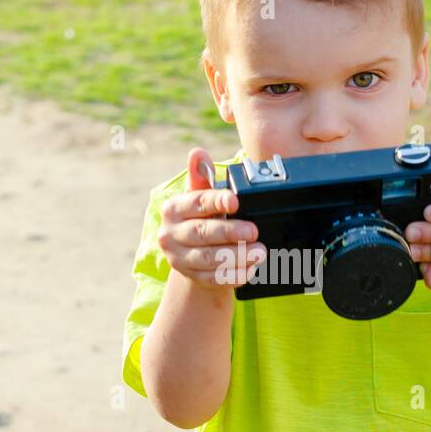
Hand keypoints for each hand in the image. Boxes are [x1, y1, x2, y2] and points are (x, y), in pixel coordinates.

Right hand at [157, 148, 265, 289]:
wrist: (191, 256)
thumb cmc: (200, 219)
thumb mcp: (199, 197)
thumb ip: (202, 177)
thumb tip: (197, 153)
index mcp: (173, 209)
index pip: (195, 203)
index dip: (216, 201)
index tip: (235, 202)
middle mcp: (170, 234)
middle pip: (202, 233)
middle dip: (230, 232)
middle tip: (254, 231)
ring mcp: (179, 259)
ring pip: (209, 258)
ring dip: (236, 256)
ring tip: (260, 252)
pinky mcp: (191, 277)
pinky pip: (214, 279)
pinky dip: (233, 275)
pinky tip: (250, 270)